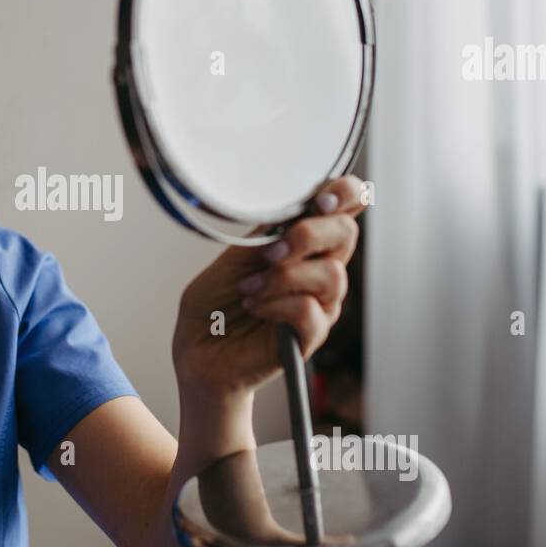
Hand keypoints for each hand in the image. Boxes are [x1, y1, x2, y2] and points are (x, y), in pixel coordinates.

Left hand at [171, 175, 367, 397]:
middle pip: (346, 233)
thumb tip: (288, 208)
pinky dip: (277, 305)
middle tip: (270, 252)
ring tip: (249, 289)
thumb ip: (263, 236)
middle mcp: (320, 269)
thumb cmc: (215, 304)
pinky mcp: (310, 337)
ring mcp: (321, 304)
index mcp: (304, 242)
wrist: (199, 353)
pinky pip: (310, 310)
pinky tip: (255, 306)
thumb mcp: (232, 260)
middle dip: (308, 234)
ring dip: (283, 276)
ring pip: (331, 274)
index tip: (320, 198)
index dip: (344, 193)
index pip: (347, 206)